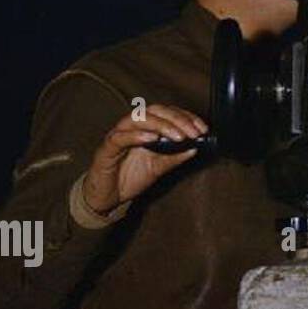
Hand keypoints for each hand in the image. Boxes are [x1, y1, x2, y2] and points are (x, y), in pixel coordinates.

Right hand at [82, 103, 208, 214]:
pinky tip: (152, 138)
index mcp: (145, 128)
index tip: (202, 128)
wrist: (108, 197)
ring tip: (178, 136)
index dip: (186, 117)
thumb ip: (175, 156)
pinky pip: (119, 137)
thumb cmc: (130, 178)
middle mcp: (131, 128)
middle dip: (177, 119)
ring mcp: (117, 136)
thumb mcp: (159, 167)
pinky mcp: (105, 150)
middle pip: (154, 111)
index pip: (166, 113)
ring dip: (161, 125)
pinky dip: (136, 135)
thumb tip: (196, 147)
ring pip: (137, 119)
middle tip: (193, 132)